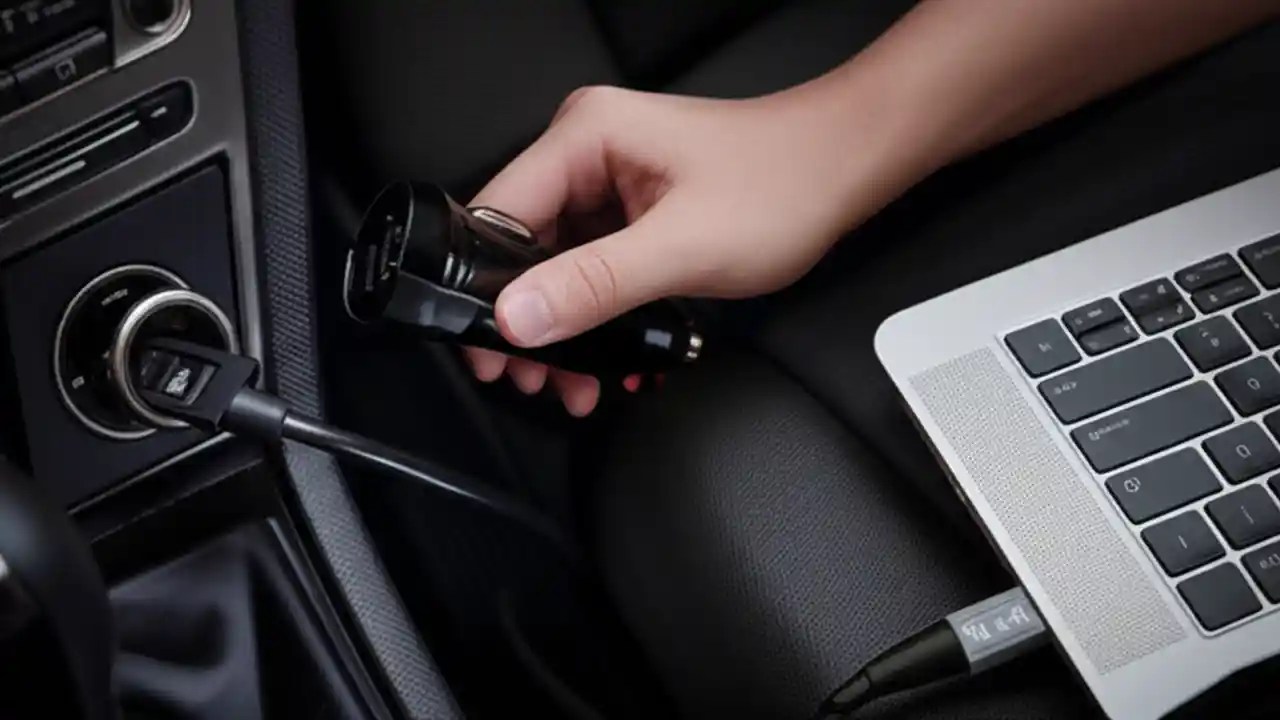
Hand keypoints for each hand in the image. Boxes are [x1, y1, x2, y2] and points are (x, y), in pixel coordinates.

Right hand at [467, 80, 900, 414]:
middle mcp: (588, 149)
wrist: (844, 169)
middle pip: (520, 244)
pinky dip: (592, 312)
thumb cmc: (783, 184)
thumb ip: (596, 285)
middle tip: (531, 377)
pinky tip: (604, 354)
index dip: (482, 286)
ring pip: (554, 263)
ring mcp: (609, 178)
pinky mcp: (631, 206)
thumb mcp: (685, 248)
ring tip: (573, 380)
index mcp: (586, 136)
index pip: (498, 213)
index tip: (486, 346)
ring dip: (561, 325)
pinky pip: (589, 264)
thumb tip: (520, 317)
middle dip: (526, 320)